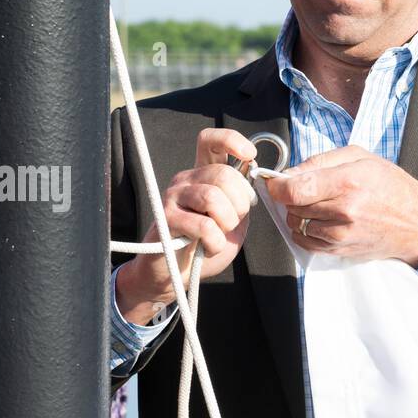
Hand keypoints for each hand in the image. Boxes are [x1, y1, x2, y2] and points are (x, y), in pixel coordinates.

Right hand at [116, 128, 258, 324]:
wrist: (176, 276)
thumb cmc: (205, 247)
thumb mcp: (232, 221)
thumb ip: (241, 200)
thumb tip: (252, 178)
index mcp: (203, 176)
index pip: (211, 141)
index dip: (232, 140)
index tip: (250, 156)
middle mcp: (186, 180)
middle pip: (223, 174)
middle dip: (240, 203)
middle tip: (233, 222)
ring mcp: (173, 197)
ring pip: (213, 197)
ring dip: (227, 223)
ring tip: (220, 236)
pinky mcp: (166, 219)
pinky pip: (203, 225)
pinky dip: (215, 242)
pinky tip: (209, 248)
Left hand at [262, 145, 417, 266]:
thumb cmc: (392, 187)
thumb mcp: (361, 157)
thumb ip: (321, 160)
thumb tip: (289, 172)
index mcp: (348, 182)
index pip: (294, 189)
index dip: (277, 185)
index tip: (276, 182)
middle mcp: (344, 211)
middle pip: (293, 207)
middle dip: (292, 197)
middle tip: (306, 190)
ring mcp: (342, 235)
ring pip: (297, 225)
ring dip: (299, 215)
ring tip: (318, 205)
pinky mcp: (341, 251)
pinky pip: (306, 243)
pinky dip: (305, 232)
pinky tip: (320, 221)